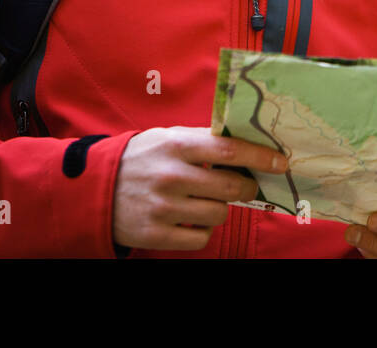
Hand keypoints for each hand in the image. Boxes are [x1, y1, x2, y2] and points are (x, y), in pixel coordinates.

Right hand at [112, 125, 286, 250]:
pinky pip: (201, 238)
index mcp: (177, 146)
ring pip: (220, 214)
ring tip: (204, 200)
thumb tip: (248, 145)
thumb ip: (203, 140)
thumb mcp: (168, 138)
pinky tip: (189, 218)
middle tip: (244, 185)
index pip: (229, 151)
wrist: (95, 188)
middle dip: (246, 187)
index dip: (260, 157)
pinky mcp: (155, 235)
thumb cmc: (143, 158)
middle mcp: (171, 176)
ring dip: (220, 208)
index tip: (281, 162)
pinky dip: (202, 230)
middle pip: (231, 187)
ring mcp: (163, 208)